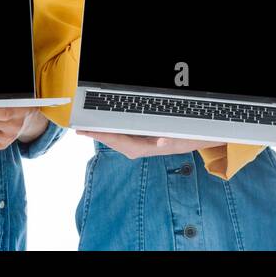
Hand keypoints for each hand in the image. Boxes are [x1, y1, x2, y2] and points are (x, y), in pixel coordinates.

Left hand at [74, 129, 224, 157]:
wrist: (195, 140)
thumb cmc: (185, 137)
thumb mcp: (179, 138)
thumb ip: (170, 141)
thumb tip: (162, 142)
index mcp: (146, 147)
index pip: (121, 141)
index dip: (105, 136)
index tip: (91, 133)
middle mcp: (140, 147)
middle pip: (115, 141)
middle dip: (98, 135)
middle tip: (79, 129)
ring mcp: (140, 145)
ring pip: (117, 140)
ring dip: (103, 134)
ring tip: (87, 129)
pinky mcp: (141, 141)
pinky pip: (122, 138)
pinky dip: (112, 135)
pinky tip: (103, 132)